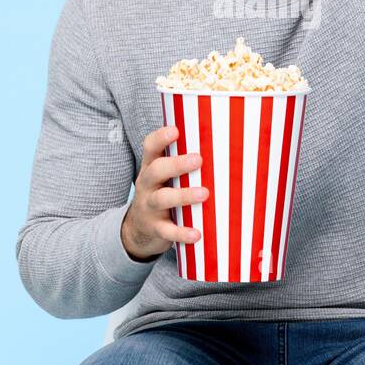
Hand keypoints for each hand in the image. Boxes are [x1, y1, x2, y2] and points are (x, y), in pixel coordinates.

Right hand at [120, 125, 205, 260]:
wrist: (137, 230)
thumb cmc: (161, 194)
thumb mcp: (164, 177)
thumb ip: (183, 164)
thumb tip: (227, 148)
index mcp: (151, 167)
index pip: (150, 147)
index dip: (160, 137)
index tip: (175, 130)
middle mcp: (147, 184)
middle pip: (156, 170)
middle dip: (176, 164)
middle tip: (198, 160)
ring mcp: (149, 207)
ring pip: (162, 199)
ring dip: (183, 195)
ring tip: (204, 194)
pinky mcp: (155, 228)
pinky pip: (167, 231)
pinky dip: (181, 233)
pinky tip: (196, 234)